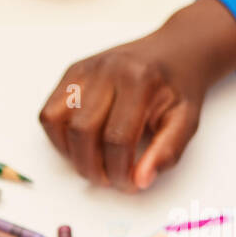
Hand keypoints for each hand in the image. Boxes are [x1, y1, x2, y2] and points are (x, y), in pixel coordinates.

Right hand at [39, 0, 235, 190]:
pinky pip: (49, 114)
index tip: (128, 184)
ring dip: (72, 154)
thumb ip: (166, 152)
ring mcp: (85, 70)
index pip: (117, 139)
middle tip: (107, 179)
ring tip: (94, 162)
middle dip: (92, 168)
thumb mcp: (186, 121)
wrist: (175, 51)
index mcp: (140, 80)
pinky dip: (58, 137)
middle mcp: (107, 70)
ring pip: (58, 123)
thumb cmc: (178, 89)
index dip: (119, 172)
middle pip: (82, 132)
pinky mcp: (72, 73)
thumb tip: (140, 180)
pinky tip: (80, 144)